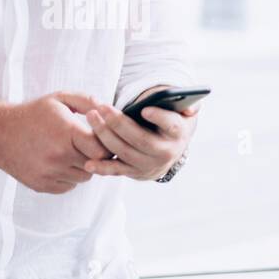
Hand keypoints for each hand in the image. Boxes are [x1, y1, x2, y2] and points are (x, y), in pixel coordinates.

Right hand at [0, 91, 109, 193]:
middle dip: (95, 156)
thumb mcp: (59, 99)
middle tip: (87, 146)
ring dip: (82, 167)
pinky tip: (59, 162)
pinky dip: (68, 177)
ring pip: (83, 177)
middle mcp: (59, 155)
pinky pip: (68, 186)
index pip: (102, 149)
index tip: (99, 139)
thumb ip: (86, 101)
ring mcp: (50, 173)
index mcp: (66, 132)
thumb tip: (106, 109)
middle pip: (95, 165)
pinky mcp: (42, 185)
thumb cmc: (33, 114)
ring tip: (71, 152)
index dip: (105, 145)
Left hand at [81, 99, 197, 180]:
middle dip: (119, 123)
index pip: (171, 126)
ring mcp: (148, 165)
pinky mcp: (134, 173)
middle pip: (140, 139)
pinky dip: (102, 168)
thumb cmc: (171, 123)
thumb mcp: (184, 112)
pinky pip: (117, 170)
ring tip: (91, 117)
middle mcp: (165, 152)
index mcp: (178, 133)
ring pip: (124, 152)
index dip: (159, 118)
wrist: (168, 151)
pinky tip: (89, 163)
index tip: (145, 110)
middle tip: (102, 107)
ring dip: (105, 136)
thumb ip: (189, 105)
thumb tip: (189, 108)